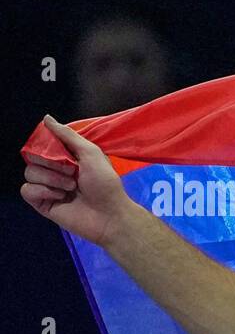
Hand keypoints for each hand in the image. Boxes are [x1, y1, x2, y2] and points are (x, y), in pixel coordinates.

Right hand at [20, 115, 132, 246]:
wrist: (109, 215)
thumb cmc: (105, 184)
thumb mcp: (91, 153)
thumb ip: (68, 135)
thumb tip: (47, 119)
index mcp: (66, 158)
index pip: (42, 144)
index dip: (47, 146)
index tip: (62, 152)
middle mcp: (55, 171)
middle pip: (33, 157)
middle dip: (52, 163)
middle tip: (72, 173)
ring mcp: (48, 187)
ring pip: (30, 173)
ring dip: (52, 179)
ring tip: (71, 188)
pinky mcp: (42, 203)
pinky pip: (27, 190)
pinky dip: (42, 191)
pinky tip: (59, 197)